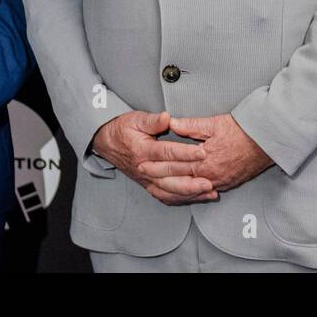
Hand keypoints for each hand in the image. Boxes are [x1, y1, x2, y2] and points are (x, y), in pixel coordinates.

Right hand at [92, 110, 217, 205]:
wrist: (106, 144)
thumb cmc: (123, 129)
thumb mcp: (135, 119)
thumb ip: (152, 121)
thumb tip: (167, 118)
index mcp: (142, 150)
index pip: (167, 153)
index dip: (185, 153)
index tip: (202, 152)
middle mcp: (145, 168)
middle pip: (170, 176)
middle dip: (192, 178)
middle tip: (210, 179)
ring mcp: (147, 180)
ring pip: (170, 190)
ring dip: (190, 192)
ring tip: (208, 191)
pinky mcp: (149, 186)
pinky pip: (166, 196)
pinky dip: (182, 199)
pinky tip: (196, 197)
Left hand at [141, 113, 272, 191]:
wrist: (267, 141)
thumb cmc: (244, 131)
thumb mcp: (214, 123)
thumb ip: (190, 126)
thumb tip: (172, 123)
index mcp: (205, 160)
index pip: (175, 165)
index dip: (157, 165)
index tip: (144, 164)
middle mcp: (211, 175)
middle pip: (181, 180)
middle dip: (161, 178)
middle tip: (145, 176)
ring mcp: (220, 182)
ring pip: (192, 189)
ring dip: (176, 188)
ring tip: (161, 185)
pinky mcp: (228, 184)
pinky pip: (206, 192)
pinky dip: (193, 192)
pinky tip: (187, 191)